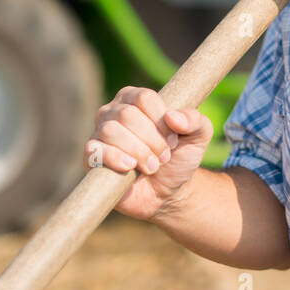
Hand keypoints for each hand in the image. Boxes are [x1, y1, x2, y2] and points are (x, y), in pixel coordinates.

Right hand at [85, 86, 213, 221]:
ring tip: (152, 167)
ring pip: (111, 131)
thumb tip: (172, 116)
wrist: (167, 191)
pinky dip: (116, 159)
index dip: (160, 120)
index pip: (144, 98)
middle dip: (152, 140)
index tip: (173, 138)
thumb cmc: (179, 156)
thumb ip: (194, 120)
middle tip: (164, 156)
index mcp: (136, 99)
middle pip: (127, 115)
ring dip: (138, 152)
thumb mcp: (198, 136)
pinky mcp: (91, 157)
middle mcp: (114, 111)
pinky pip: (94, 150)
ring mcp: (100, 134)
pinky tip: (130, 167)